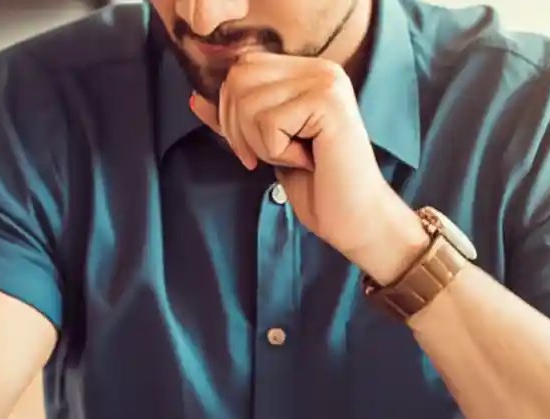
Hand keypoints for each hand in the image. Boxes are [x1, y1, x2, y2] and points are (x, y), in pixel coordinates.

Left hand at [190, 53, 422, 276]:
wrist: (353, 218)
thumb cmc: (315, 185)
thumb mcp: (263, 145)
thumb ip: (234, 119)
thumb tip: (196, 98)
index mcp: (306, 72)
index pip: (241, 69)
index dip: (232, 111)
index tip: (253, 148)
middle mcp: (319, 68)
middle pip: (239, 80)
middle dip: (240, 129)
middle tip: (271, 156)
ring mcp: (326, 82)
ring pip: (249, 103)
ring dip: (261, 144)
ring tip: (294, 157)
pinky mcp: (327, 103)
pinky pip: (268, 123)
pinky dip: (277, 152)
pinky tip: (306, 161)